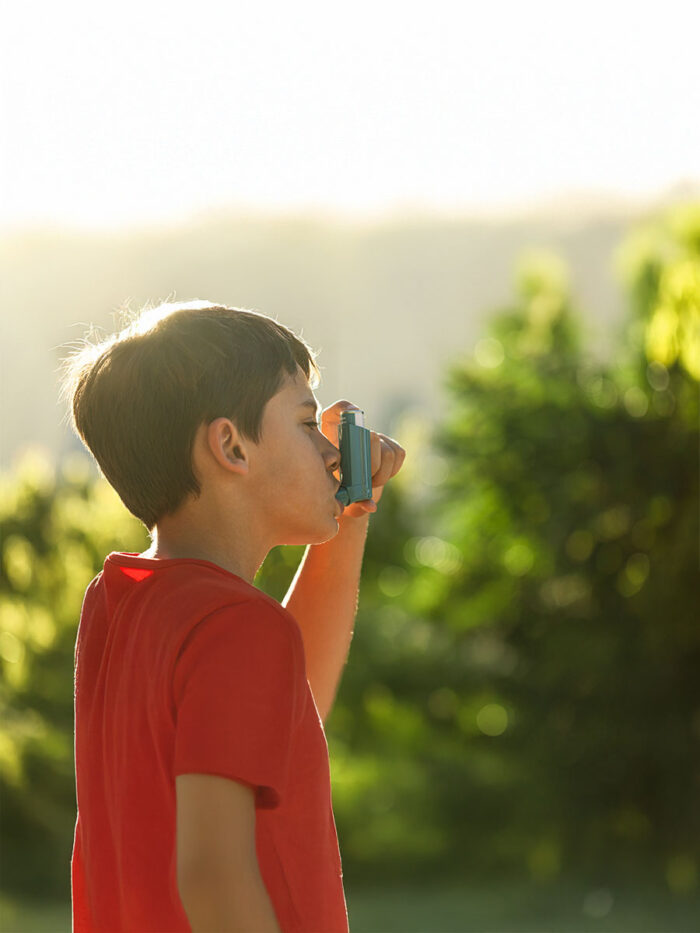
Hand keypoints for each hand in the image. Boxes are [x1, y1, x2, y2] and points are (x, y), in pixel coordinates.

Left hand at [320, 400, 406, 517]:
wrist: (348, 497)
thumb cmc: (333, 493)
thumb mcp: (335, 497)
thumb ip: (350, 500)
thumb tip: (370, 505)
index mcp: (329, 435)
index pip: (338, 410)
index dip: (347, 409)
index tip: (353, 421)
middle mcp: (353, 431)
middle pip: (369, 435)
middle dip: (370, 463)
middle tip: (365, 481)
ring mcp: (373, 437)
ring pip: (386, 450)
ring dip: (381, 472)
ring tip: (371, 484)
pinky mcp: (390, 445)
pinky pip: (398, 453)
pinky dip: (392, 470)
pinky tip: (381, 477)